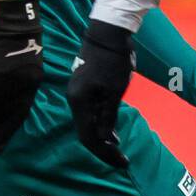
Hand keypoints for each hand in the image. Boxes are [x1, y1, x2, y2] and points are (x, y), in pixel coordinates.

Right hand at [67, 21, 135, 168]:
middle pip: (86, 132)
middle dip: (104, 148)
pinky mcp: (83, 88)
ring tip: (118, 149)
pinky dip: (101, 124)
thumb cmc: (114, 60)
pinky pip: (90, 113)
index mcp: (79, 101)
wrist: (108, 33)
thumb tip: (106, 139)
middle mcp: (74, 100)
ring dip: (103, 137)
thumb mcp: (116, 90)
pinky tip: (112, 132)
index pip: (88, 136)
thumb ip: (109, 115)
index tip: (122, 162)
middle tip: (122, 160)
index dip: (105, 152)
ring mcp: (77, 93)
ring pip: (87, 123)